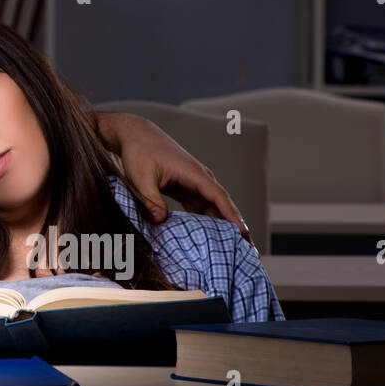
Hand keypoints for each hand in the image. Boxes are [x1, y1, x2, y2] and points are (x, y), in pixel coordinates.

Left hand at [104, 112, 250, 240]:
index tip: (244, 233)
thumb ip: (150, 199)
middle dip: (236, 226)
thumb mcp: (141, 177)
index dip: (232, 216)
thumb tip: (160, 221)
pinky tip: (209, 237)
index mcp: (194, 173)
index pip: (219, 197)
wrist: (136, 135)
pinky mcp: (186, 187)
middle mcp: (199, 178)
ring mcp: (194, 183)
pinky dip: (207, 221)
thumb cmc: (140, 152)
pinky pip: (201, 206)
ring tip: (232, 249)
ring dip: (223, 226)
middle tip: (248, 250)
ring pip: (213, 207)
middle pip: (223, 205)